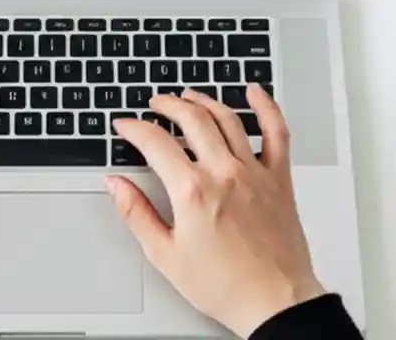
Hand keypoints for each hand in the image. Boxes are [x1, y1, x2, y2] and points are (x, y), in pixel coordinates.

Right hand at [108, 85, 325, 337]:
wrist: (274, 302)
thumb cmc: (225, 286)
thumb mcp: (165, 255)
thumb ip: (137, 214)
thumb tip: (117, 185)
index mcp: (192, 192)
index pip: (155, 142)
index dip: (134, 128)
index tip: (125, 126)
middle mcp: (224, 174)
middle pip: (192, 119)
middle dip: (167, 105)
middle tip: (155, 104)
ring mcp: (254, 173)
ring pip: (228, 119)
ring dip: (204, 101)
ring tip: (189, 97)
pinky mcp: (279, 179)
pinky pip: (276, 132)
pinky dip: (266, 107)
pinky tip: (254, 92)